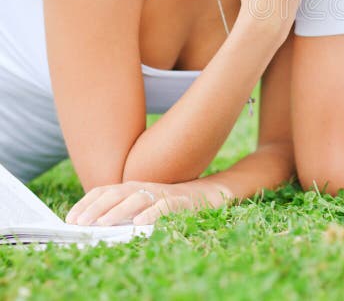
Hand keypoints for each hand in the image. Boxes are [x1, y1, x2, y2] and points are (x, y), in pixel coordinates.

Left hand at [65, 179, 230, 226]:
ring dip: (118, 211)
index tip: (71, 218)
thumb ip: (121, 210)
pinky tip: (139, 223)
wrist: (205, 195)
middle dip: (95, 208)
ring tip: (103, 224)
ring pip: (136, 199)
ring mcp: (161, 193)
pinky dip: (151, 214)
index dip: (86, 203)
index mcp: (132, 187)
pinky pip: (163, 207)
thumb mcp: (141, 204)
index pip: (104, 191)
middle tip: (81, 223)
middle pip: (116, 193)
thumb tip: (93, 225)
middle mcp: (144, 187)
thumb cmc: (166, 203)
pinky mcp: (179, 202)